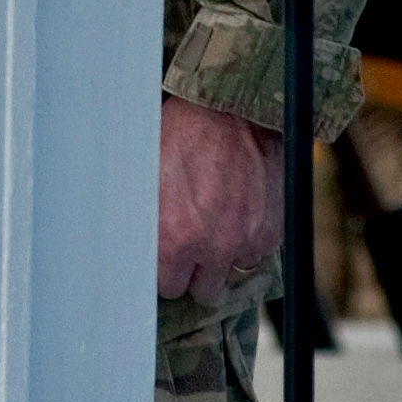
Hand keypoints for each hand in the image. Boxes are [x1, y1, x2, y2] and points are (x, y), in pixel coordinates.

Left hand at [155, 94, 283, 301]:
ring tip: (212, 226)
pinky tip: (235, 213)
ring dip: (222, 257)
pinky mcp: (270, 231)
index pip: (167, 287)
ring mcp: (244, 241)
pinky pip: (256, 253)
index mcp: (171, 238)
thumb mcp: (145, 176)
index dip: (165, 269)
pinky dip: (247, 240)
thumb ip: (142, 219)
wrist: (230, 111)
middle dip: (193, 271)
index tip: (164, 258)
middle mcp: (210, 247)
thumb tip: (131, 242)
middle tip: (188, 245)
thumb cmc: (180, 135)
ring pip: (231, 273)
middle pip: (201, 290)